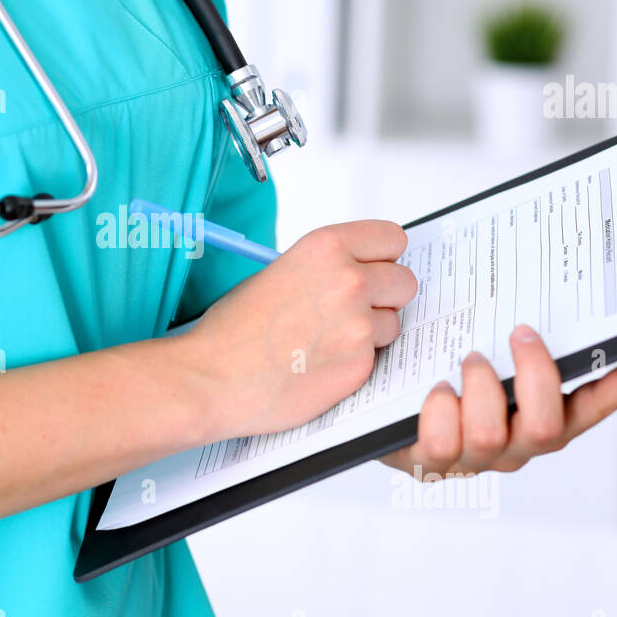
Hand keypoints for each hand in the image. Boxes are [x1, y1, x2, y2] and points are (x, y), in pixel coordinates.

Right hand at [184, 220, 417, 440]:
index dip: (383, 257)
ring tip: (328, 341)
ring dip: (372, 332)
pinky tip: (322, 363)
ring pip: (394, 322)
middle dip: (384, 296)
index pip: (392, 238)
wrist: (213, 378)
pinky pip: (377, 357)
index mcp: (326, 248)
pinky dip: (355, 362)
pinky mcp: (360, 365)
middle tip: (354, 310)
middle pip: (404, 281)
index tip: (374, 268)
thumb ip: (322, 268)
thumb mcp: (276, 273)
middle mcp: (349, 280)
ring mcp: (359, 325)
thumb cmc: (232, 332)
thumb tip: (351, 272)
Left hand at [382, 325, 616, 477]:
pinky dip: (438, 409)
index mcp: (539, 415)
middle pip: (546, 426)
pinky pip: (443, 443)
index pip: (595, 405)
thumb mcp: (482, 345)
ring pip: (491, 434)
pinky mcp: (432, 465)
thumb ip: (515, 334)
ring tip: (466, 360)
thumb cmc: (436, 370)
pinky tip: (433, 390)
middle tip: (518, 333)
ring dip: (479, 388)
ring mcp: (475, 458)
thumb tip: (542, 289)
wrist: (373, 405)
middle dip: (534, 374)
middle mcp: (514, 442)